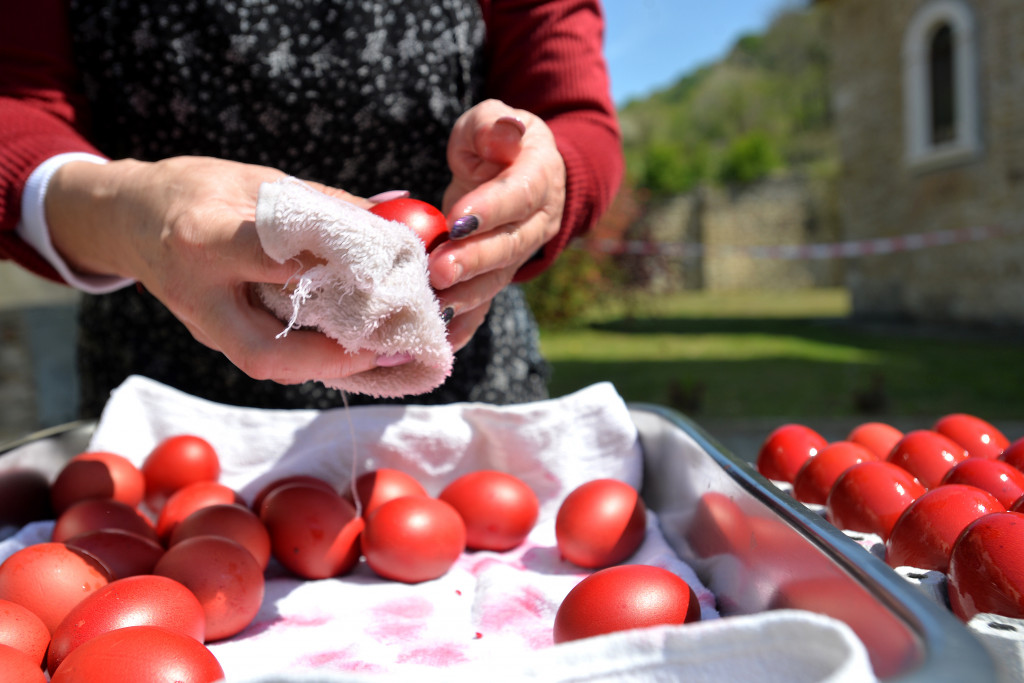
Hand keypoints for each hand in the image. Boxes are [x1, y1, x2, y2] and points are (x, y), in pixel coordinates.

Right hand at [46, 156, 387, 383]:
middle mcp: (200, 294)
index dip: (329, 273)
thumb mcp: (255, 179)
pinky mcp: (211, 338)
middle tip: (383, 345)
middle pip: (263, 352)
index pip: (272, 262)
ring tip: (377, 349)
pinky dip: (309, 357)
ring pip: (266, 365)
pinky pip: (265, 358)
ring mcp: (202, 326)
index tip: (383, 272)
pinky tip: (348, 345)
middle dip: (329, 359)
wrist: (129, 218)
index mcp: (206, 238)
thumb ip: (321, 204)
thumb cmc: (193, 190)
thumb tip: (389, 216)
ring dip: (325, 365)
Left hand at [433, 99, 565, 349]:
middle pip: (508, 246)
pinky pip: (485, 302)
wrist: (520, 173)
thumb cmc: (496, 142)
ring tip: (435, 307)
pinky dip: (465, 325)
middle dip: (473, 262)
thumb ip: (493, 125)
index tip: (456, 220)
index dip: (490, 209)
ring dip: (466, 297)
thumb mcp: (492, 121)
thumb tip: (508, 130)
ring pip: (497, 279)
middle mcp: (537, 222)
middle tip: (438, 272)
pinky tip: (441, 341)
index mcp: (539, 177)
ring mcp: (519, 254)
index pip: (518, 195)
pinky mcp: (498, 275)